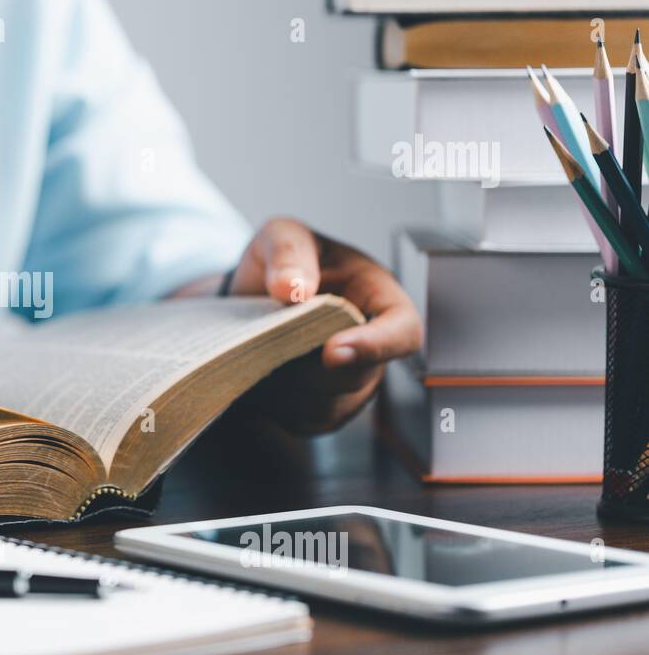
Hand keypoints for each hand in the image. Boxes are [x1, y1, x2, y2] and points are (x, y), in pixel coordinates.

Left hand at [226, 218, 421, 433]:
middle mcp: (372, 344)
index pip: (404, 331)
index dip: (375, 346)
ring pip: (328, 403)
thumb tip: (292, 288)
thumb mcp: (281, 236)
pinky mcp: (324, 409)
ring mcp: (351, 382)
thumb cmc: (281, 263)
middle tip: (269, 341)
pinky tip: (264, 371)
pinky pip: (305, 419)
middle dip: (309, 366)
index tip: (330, 351)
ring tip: (264, 348)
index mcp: (378, 297)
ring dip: (289, 383)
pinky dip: (278, 401)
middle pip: (357, 376)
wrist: (250, 298)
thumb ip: (288, 252)